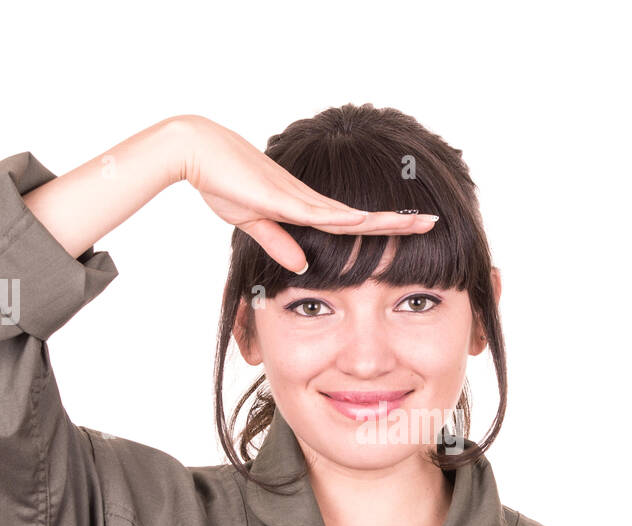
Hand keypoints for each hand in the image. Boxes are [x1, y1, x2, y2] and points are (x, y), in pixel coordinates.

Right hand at [173, 114, 437, 272]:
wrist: (198, 153)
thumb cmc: (223, 182)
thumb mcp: (254, 223)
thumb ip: (279, 244)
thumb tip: (303, 266)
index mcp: (304, 208)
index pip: (353, 223)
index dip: (382, 227)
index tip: (409, 229)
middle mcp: (309, 201)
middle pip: (362, 216)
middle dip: (398, 221)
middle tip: (433, 222)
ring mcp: (298, 198)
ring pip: (350, 214)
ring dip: (384, 220)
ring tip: (417, 223)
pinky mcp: (281, 198)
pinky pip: (317, 212)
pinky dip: (342, 219)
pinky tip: (366, 222)